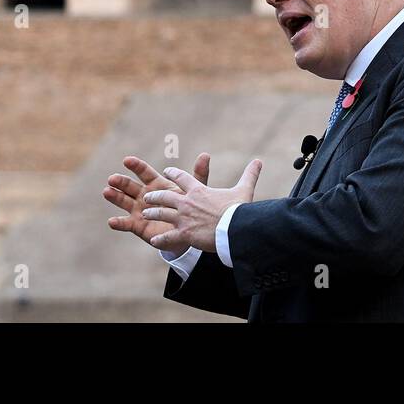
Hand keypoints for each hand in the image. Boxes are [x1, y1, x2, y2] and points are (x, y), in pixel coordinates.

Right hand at [104, 153, 210, 256]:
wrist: (188, 231)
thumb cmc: (188, 207)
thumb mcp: (194, 191)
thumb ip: (198, 174)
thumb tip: (205, 155)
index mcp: (157, 184)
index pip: (144, 172)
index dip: (136, 166)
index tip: (128, 160)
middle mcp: (144, 195)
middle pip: (130, 186)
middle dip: (121, 182)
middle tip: (112, 178)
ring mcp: (139, 210)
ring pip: (124, 201)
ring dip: (115, 197)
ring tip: (107, 191)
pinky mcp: (138, 225)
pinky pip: (126, 224)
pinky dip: (118, 223)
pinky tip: (111, 221)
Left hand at [142, 159, 262, 254]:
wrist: (235, 229)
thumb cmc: (239, 210)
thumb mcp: (243, 190)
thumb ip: (249, 175)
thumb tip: (259, 161)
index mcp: (198, 190)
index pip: (182, 177)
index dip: (173, 173)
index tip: (167, 171)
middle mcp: (187, 202)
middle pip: (165, 196)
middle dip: (155, 196)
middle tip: (148, 196)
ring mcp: (183, 218)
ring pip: (161, 214)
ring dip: (152, 213)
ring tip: (145, 214)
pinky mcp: (184, 234)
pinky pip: (168, 237)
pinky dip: (161, 240)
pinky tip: (154, 242)